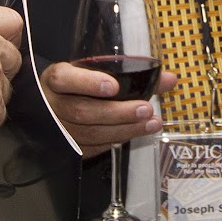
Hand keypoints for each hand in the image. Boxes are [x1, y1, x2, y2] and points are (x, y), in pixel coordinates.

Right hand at [39, 61, 177, 158]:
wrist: (51, 105)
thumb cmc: (78, 85)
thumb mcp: (94, 72)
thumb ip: (131, 74)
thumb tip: (170, 79)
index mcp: (55, 79)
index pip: (64, 79)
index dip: (88, 83)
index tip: (114, 86)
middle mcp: (51, 104)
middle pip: (81, 111)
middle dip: (117, 112)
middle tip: (145, 109)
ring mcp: (57, 129)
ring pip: (88, 133)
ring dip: (123, 129)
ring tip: (150, 123)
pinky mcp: (66, 148)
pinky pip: (91, 148)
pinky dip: (114, 140)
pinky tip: (133, 133)